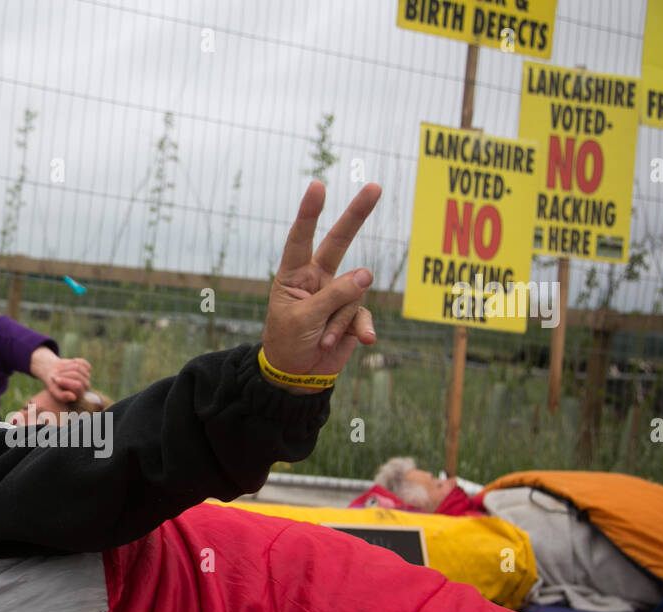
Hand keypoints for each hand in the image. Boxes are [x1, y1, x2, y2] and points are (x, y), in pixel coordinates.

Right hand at [31, 348, 91, 403]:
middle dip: (65, 373)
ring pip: (78, 367)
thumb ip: (62, 396)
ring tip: (60, 370)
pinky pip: (84, 362)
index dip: (66, 381)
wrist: (54, 374)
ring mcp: (86, 377)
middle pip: (77, 375)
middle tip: (56, 374)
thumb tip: (74, 397)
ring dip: (67, 367)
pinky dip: (75, 361)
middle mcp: (85, 387)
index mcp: (79, 394)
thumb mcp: (54, 391)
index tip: (56, 380)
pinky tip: (69, 364)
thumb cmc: (54, 385)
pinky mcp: (87, 368)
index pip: (77, 385)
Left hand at [263, 181, 381, 393]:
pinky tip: (363, 341)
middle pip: (339, 242)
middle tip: (374, 187)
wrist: (297, 375)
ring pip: (353, 295)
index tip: (318, 186)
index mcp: (294, 275)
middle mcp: (318, 278)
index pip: (300, 239)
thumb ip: (333, 296)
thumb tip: (367, 274)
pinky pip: (363, 316)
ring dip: (339, 321)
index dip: (309, 213)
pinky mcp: (353, 315)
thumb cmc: (287, 343)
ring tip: (322, 339)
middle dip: (356, 215)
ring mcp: (338, 295)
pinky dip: (360, 330)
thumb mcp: (303, 319)